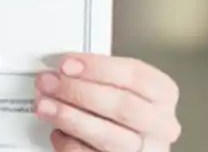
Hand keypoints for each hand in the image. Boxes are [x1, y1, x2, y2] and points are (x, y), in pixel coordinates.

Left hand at [33, 53, 180, 151]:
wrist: (125, 140)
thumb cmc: (119, 106)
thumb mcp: (117, 83)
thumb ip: (97, 75)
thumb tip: (62, 69)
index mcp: (162, 94)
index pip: (135, 76)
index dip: (97, 68)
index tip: (67, 64)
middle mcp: (160, 125)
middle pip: (123, 106)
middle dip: (79, 92)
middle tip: (49, 83)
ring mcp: (145, 150)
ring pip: (108, 136)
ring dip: (70, 118)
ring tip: (45, 106)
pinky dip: (70, 143)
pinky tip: (57, 131)